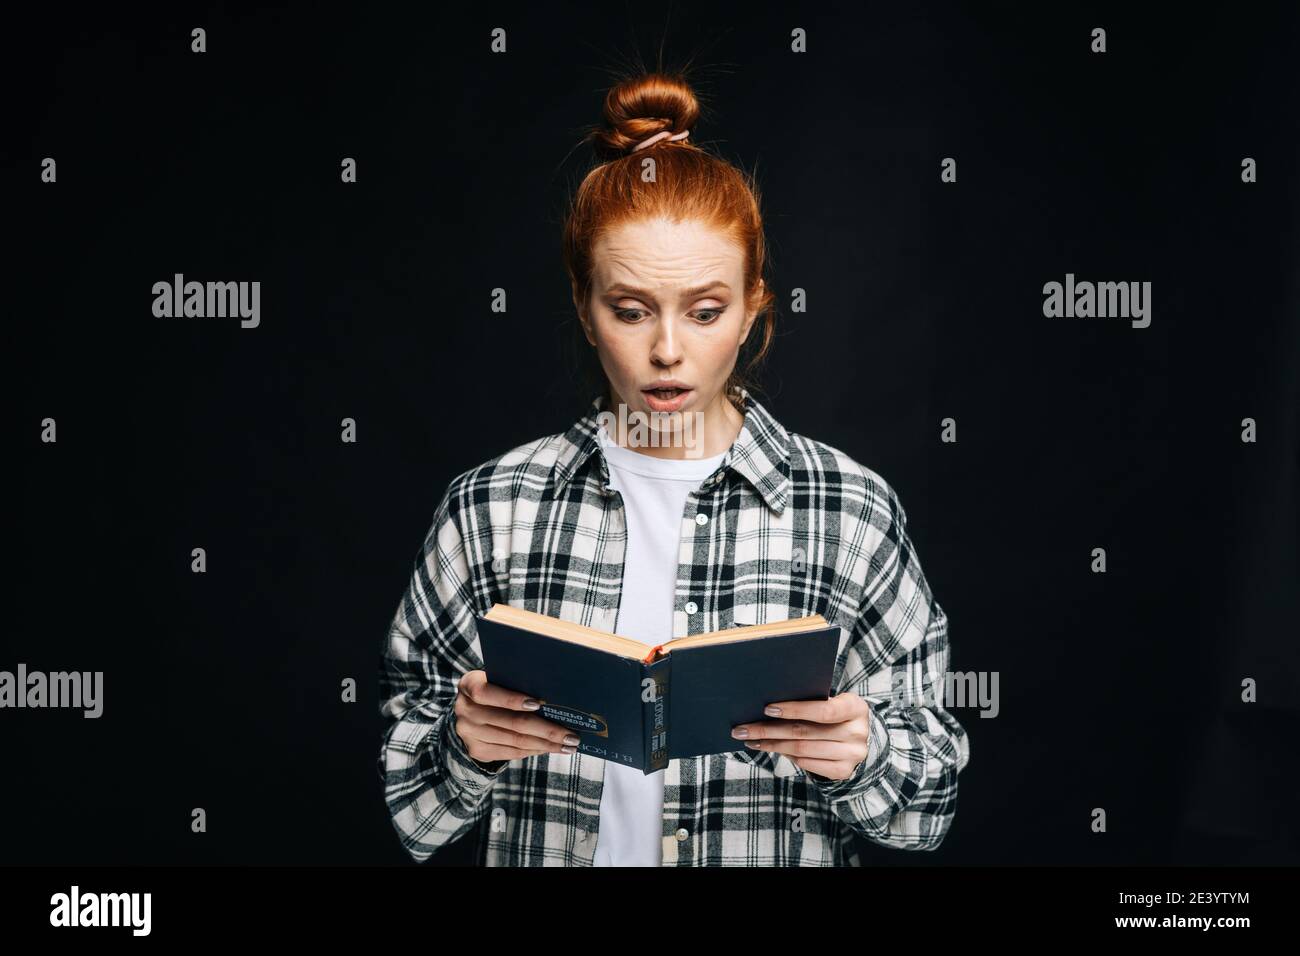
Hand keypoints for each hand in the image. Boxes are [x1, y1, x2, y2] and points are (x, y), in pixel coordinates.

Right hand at [452, 670, 580, 764]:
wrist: (470, 710)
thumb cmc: (496, 686)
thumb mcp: (498, 678)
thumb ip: (516, 681)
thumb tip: (555, 690)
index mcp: (469, 684)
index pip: (487, 693)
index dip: (512, 699)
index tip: (539, 704)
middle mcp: (464, 710)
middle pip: (511, 722)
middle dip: (546, 730)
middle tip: (572, 735)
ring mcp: (469, 733)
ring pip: (515, 741)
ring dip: (545, 745)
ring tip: (568, 745)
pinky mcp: (477, 750)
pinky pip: (511, 753)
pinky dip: (534, 750)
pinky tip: (550, 748)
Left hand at [731, 692, 871, 780]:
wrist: (864, 739)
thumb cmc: (838, 715)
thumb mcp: (833, 703)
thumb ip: (811, 702)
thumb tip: (769, 707)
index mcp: (856, 707)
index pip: (823, 710)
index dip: (794, 710)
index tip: (767, 709)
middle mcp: (857, 732)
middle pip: (804, 732)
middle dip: (769, 730)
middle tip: (743, 729)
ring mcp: (853, 754)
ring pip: (801, 750)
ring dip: (772, 745)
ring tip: (751, 740)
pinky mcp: (844, 771)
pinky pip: (808, 764)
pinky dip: (788, 756)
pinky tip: (774, 749)